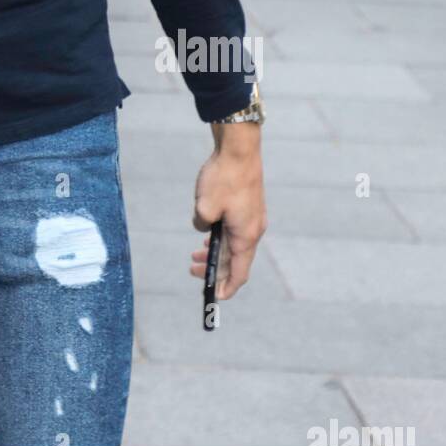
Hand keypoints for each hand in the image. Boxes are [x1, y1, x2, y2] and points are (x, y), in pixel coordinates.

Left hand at [190, 125, 266, 300]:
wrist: (239, 149)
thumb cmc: (223, 177)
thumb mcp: (204, 206)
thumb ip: (201, 224)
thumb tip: (201, 227)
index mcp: (246, 235)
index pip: (239, 272)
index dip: (228, 287)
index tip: (215, 296)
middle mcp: (253, 230)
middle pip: (236, 260)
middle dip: (216, 269)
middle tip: (193, 268)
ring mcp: (253, 218)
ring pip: (235, 244)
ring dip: (216, 251)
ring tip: (195, 253)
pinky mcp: (249, 207)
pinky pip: (236, 230)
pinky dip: (221, 237)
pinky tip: (207, 231)